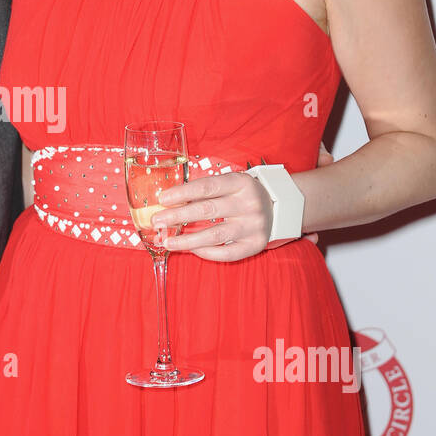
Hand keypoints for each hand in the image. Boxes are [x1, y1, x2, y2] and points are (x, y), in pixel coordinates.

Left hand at [151, 143, 334, 262]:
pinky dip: (206, 252)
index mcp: (241, 183)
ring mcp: (254, 225)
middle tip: (157, 221)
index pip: (207, 187)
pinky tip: (190, 250)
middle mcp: (250, 203)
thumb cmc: (242, 195)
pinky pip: (226, 252)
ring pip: (214, 235)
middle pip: (207, 211)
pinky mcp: (256, 244)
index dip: (183, 193)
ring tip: (167, 242)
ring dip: (187, 240)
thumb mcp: (229, 184)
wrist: (278, 208)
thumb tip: (168, 203)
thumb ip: (204, 191)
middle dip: (178, 216)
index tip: (163, 199)